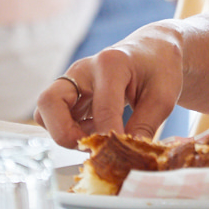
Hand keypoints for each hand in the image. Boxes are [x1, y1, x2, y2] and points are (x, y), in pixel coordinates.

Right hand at [33, 27, 182, 145]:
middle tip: (91, 145)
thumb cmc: (160, 70)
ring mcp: (72, 79)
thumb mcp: (163, 98)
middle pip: (49, 102)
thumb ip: (144, 127)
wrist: (153, 50)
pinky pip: (53, 115)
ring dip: (63, 132)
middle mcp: (83, 69)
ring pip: (44, 110)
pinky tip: (92, 129)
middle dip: (65, 133)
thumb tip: (126, 158)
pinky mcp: (68, 91)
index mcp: (111, 64)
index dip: (108, 138)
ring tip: (94, 135)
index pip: (102, 109)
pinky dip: (67, 128)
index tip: (120, 156)